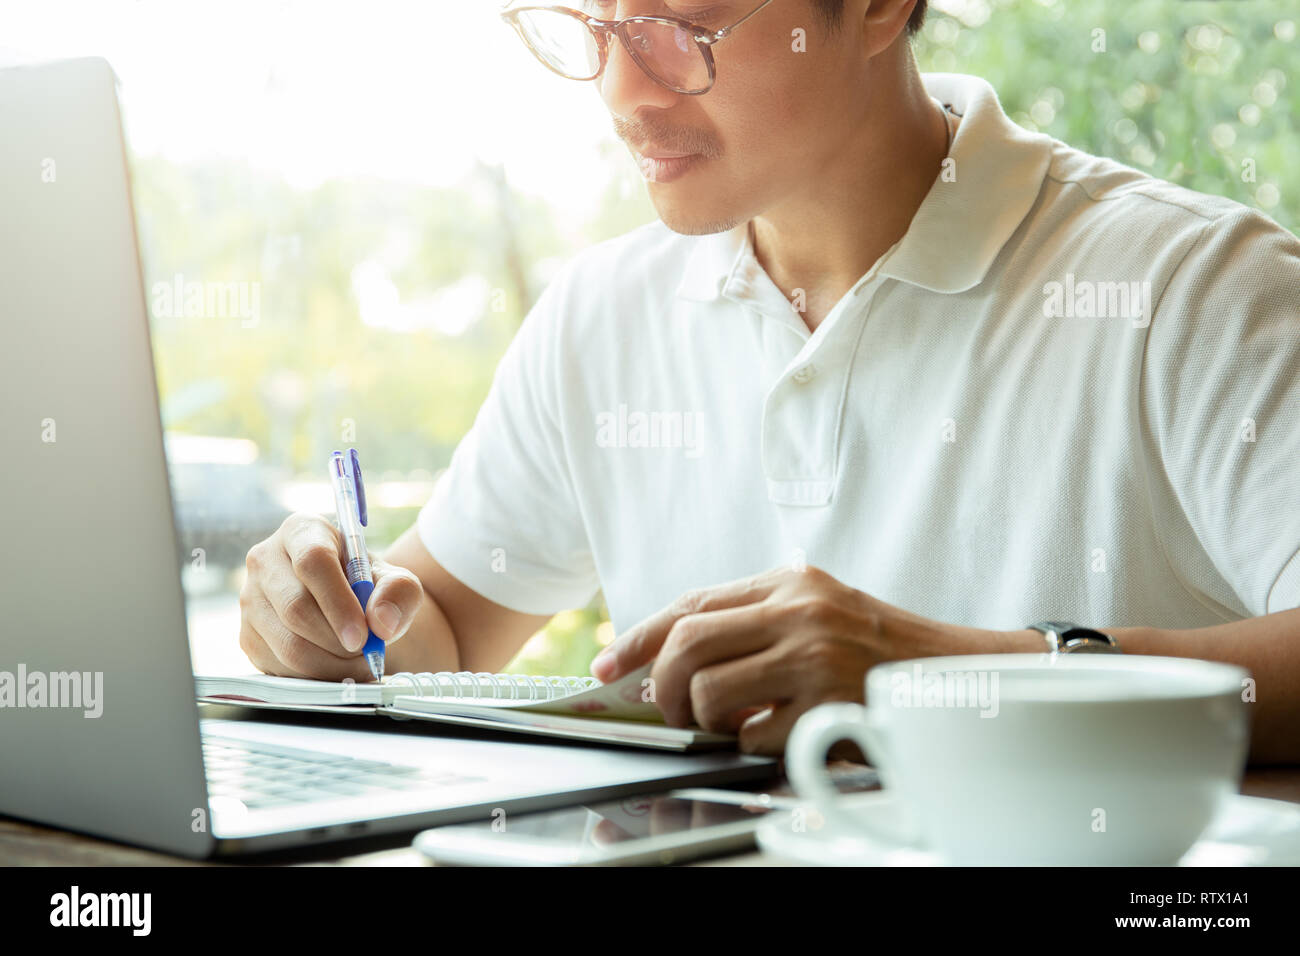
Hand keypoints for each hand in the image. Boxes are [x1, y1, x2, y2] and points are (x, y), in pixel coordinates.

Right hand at [238, 513, 423, 680]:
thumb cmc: (370, 587)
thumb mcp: (396, 581)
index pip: (313, 561)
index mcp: (301, 531)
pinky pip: (280, 667)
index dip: (338, 602)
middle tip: (368, 652)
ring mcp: (250, 599)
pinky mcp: (248, 636)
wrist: (350, 608)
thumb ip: (398, 592)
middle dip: (338, 640)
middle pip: (296, 607)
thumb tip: (381, 622)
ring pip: (288, 644)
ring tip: (359, 661)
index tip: (363, 635)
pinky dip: (316, 676)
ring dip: (331, 663)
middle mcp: (265, 560)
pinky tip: (337, 667)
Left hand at [591, 565, 995, 753]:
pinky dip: (750, 744)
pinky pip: (752, 735)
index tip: (608, 663)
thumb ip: (753, 618)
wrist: (954, 674)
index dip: (638, 635)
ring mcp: (814, 657)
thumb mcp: (816, 608)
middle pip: (686, 642)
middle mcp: (799, 611)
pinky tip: (775, 734)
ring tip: (726, 723)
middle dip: (658, 684)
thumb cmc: (878, 646)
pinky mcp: (828, 707)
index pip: (691, 603)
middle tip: (667, 709)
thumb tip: (673, 652)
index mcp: (789, 582)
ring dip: (702, 719)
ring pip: (707, 691)